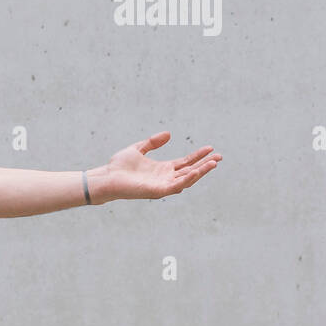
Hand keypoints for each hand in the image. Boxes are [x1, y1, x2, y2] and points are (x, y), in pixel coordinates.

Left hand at [93, 131, 220, 201]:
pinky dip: (187, 179)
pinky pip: (176, 186)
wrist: (106, 177)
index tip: (210, 148)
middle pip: (190, 171)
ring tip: (213, 163)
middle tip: (219, 157)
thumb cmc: (119, 166)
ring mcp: (162, 185)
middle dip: (205, 164)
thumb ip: (152, 142)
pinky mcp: (157, 191)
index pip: (185, 162)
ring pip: (187, 179)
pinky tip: (196, 172)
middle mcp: (165, 178)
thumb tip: (168, 134)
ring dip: (201, 172)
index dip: (198, 156)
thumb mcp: (138, 149)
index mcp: (162, 169)